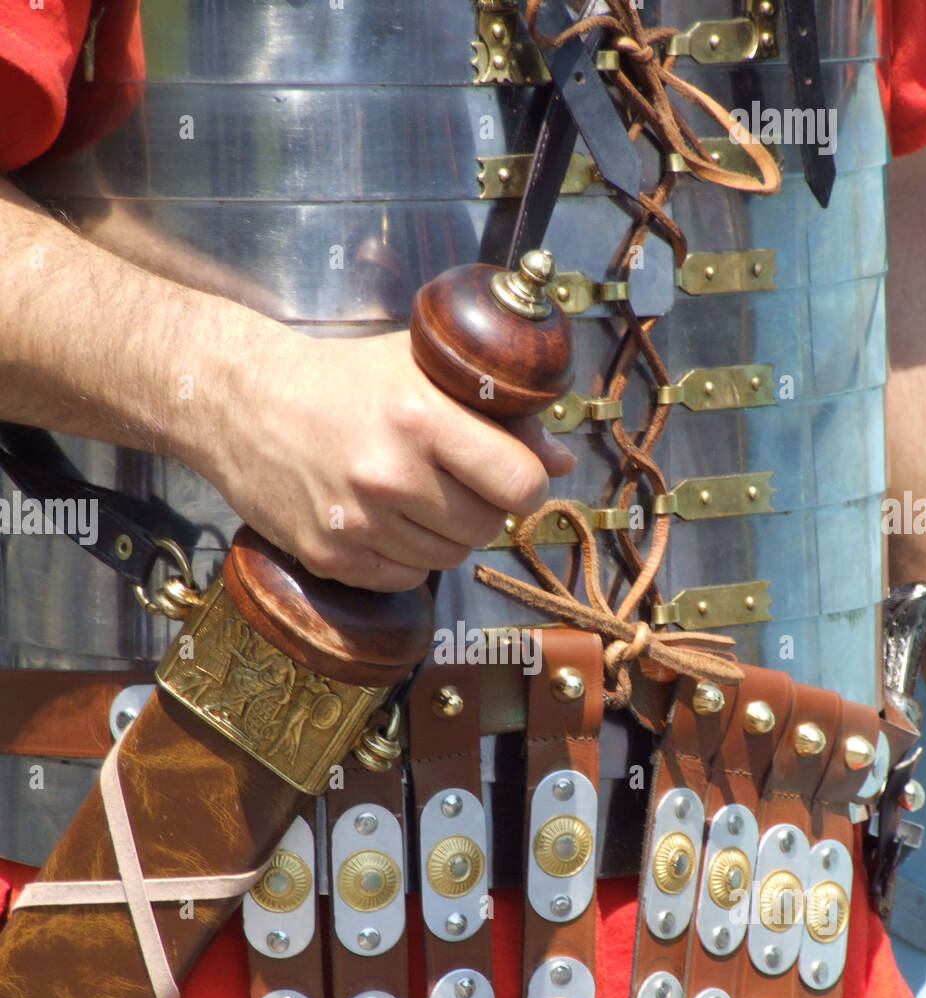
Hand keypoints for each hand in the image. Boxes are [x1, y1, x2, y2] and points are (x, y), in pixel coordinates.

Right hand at [207, 326, 576, 590]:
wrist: (243, 404)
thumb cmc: (341, 381)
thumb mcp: (420, 369)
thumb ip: (497, 410)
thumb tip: (562, 460)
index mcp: (420, 418)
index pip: (521, 482)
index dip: (526, 482)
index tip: (511, 473)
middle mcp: (390, 475)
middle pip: (487, 527)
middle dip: (484, 509)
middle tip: (456, 483)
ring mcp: (357, 522)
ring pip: (447, 558)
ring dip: (444, 535)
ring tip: (414, 496)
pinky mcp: (331, 556)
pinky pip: (404, 579)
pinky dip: (404, 558)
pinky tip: (382, 519)